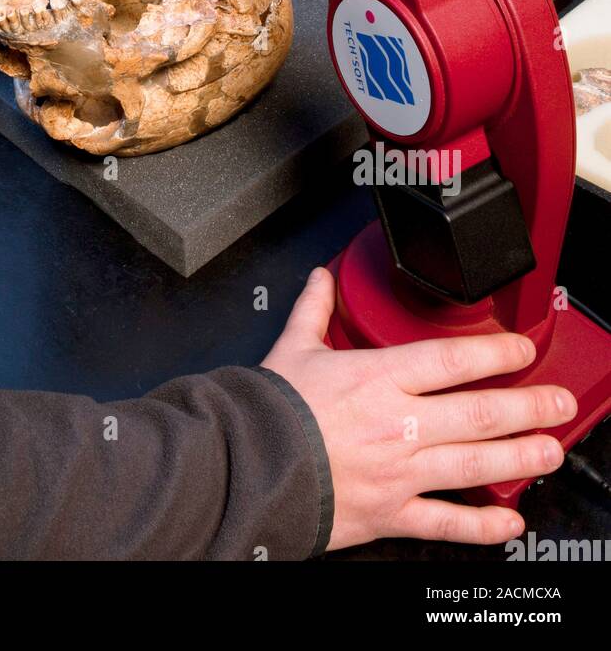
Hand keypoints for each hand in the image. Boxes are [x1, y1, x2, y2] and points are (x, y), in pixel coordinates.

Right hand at [262, 268, 576, 550]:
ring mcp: (399, 471)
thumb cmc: (268, 410)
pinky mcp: (390, 513)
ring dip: (520, 457)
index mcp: (377, 378)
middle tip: (558, 403)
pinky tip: (510, 521)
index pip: (451, 360)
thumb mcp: (293, 348)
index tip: (522, 352)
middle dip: (528, 407)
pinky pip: (445, 522)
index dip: (495, 355)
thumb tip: (319, 278)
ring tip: (551, 450)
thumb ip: (313, 310)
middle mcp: (397, 423)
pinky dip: (482, 525)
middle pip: (479, 413)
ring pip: (474, 464)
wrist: (245, 464)